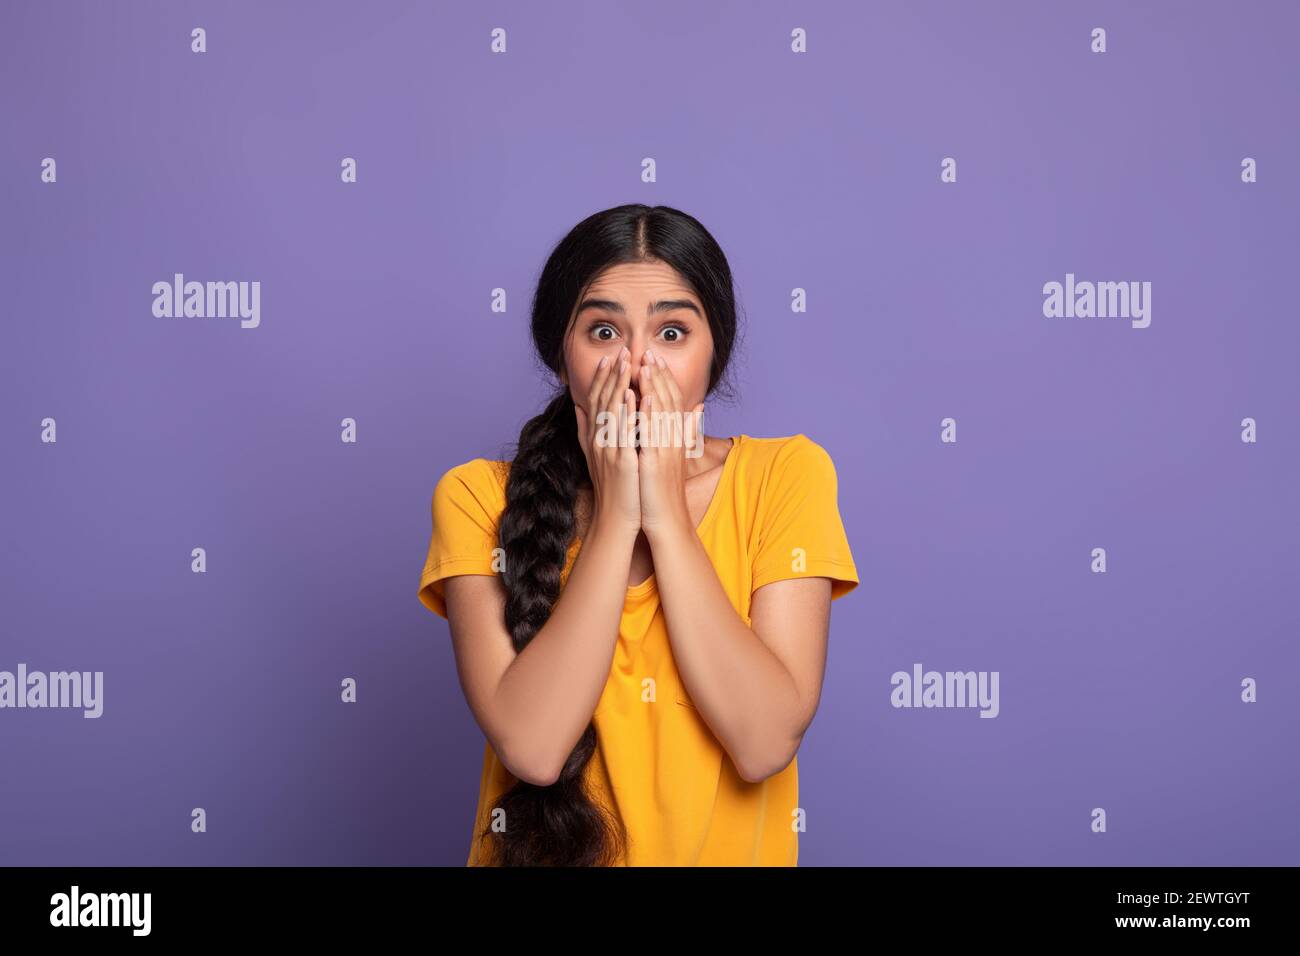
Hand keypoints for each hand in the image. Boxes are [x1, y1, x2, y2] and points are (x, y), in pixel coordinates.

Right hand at [573, 346, 640, 534]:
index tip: (609, 357)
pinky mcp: (621, 461)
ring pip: (612, 410)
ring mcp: (608, 450)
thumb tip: (580, 407)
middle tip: (620, 350)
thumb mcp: (595, 454)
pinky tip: (633, 395)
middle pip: (603, 400)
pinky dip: (628, 412)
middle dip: (611, 374)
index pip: (597, 401)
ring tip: (626, 362)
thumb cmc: (613, 486)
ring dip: (619, 384)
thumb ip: (586, 429)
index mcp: (595, 437)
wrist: (616, 518)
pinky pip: (624, 432)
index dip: (602, 378)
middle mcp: (598, 440)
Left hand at [634, 348, 705, 536]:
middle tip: (649, 351)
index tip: (655, 358)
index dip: (665, 379)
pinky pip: (653, 432)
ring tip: (646, 364)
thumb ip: (686, 431)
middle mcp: (673, 440)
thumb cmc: (664, 491)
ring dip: (654, 386)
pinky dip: (650, 412)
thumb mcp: (675, 456)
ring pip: (662, 411)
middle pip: (668, 401)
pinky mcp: (657, 461)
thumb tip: (699, 407)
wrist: (667, 521)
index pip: (672, 401)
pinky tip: (644, 394)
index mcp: (675, 438)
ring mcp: (666, 449)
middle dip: (659, 375)